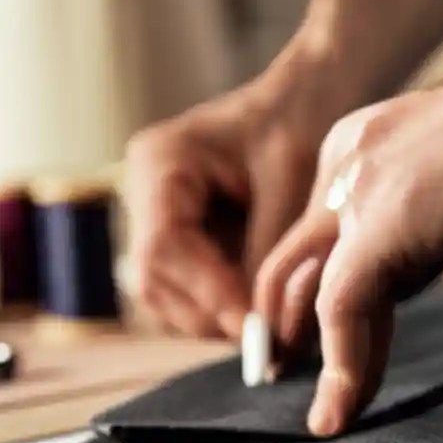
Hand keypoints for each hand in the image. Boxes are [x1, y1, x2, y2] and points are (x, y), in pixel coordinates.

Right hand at [124, 48, 359, 338]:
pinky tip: (256, 315)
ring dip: (212, 319)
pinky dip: (217, 309)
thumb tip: (262, 327)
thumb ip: (267, 255)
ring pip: (163, 294)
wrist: (301, 99)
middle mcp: (140, 192)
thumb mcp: (290, 187)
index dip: (207, 293)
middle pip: (152, 279)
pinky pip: (181, 290)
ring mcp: (150, 217)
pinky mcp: (171, 238)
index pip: (165, 246)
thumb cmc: (299, 126)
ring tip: (266, 332)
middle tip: (265, 343)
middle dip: (208, 315)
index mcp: (159, 162)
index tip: (254, 327)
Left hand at [254, 15, 442, 436]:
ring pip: (314, 291)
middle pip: (294, 262)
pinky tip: (341, 410)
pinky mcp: (383, 220)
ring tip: (328, 419)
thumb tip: (420, 259)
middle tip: (289, 382)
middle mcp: (344, 162)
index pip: (321, 235)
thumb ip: (429, 210)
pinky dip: (342, 366)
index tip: (319, 343)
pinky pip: (342, 307)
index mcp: (362, 145)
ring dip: (318, 360)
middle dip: (289, 328)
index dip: (315, 295)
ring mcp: (358, 188)